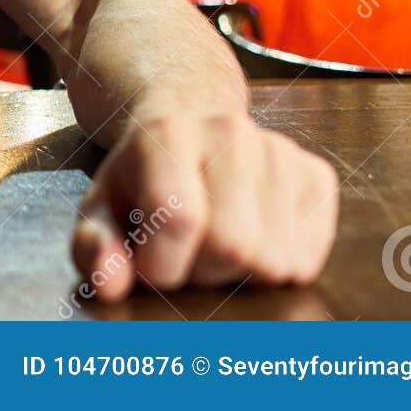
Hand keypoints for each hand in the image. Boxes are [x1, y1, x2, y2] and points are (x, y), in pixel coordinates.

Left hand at [71, 112, 339, 300]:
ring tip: (214, 245)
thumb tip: (110, 282)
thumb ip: (94, 248)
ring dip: (239, 276)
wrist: (188, 128)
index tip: (149, 266)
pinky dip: (276, 270)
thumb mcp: (102, 209)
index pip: (178, 218)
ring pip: (274, 261)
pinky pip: (307, 260)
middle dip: (202, 273)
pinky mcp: (317, 176)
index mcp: (167, 132)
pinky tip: (250, 240)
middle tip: (184, 255)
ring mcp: (280, 151)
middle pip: (232, 244)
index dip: (160, 264)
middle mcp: (230, 132)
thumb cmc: (141, 180)